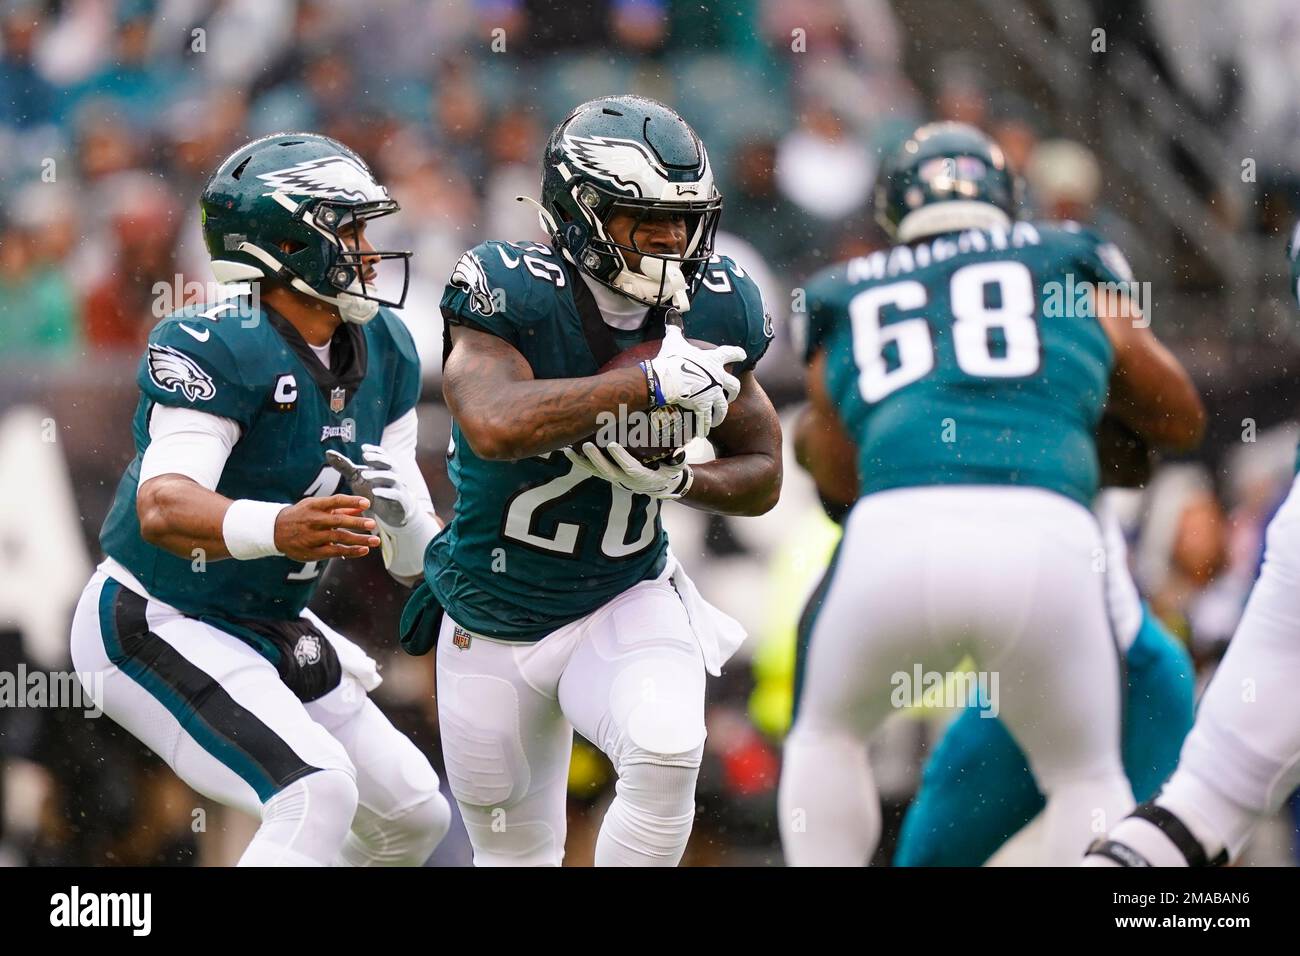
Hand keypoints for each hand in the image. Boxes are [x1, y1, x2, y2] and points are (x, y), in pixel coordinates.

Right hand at [273, 494, 379, 561]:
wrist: (275, 531)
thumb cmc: (301, 515)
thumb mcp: (316, 506)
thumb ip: (339, 508)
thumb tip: (361, 508)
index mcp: (314, 505)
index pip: (335, 501)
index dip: (352, 501)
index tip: (366, 503)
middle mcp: (313, 520)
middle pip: (338, 521)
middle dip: (357, 523)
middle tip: (372, 524)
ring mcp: (312, 537)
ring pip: (339, 538)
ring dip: (359, 540)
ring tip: (375, 541)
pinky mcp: (312, 551)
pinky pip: (335, 552)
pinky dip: (351, 551)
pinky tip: (364, 550)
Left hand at [326, 445, 414, 528]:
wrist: (392, 513)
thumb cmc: (373, 491)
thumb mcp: (357, 478)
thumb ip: (345, 466)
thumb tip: (328, 452)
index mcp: (384, 467)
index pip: (382, 455)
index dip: (374, 450)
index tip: (363, 448)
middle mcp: (393, 474)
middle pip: (388, 463)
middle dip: (377, 459)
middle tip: (364, 457)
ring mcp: (398, 487)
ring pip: (391, 478)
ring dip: (378, 475)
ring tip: (364, 474)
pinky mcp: (400, 501)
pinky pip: (395, 494)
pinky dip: (386, 493)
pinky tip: (375, 492)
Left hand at [564, 441, 691, 499]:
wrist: (659, 486)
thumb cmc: (667, 471)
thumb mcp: (675, 468)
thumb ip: (676, 461)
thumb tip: (680, 453)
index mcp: (641, 478)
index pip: (629, 468)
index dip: (620, 458)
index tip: (612, 445)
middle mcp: (625, 481)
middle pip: (607, 471)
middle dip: (596, 458)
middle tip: (587, 445)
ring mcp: (614, 479)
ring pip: (595, 472)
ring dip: (581, 461)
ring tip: (568, 449)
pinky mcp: (607, 475)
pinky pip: (591, 470)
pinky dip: (579, 461)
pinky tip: (567, 451)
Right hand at [647, 326, 745, 432]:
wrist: (664, 379)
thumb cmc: (670, 359)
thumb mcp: (674, 342)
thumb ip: (675, 329)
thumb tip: (671, 315)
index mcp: (714, 360)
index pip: (732, 353)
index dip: (738, 353)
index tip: (743, 355)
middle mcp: (718, 377)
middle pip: (734, 386)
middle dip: (733, 391)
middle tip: (731, 395)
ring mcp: (713, 393)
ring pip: (724, 406)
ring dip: (721, 413)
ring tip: (717, 418)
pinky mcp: (704, 406)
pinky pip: (708, 419)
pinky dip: (706, 425)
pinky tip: (704, 430)